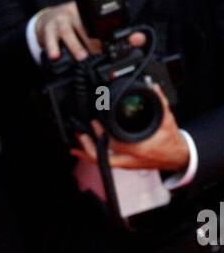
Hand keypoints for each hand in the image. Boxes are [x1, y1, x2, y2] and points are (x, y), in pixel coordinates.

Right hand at [35, 1, 145, 62]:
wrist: (46, 21)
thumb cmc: (73, 25)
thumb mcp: (91, 26)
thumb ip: (114, 35)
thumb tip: (139, 39)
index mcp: (87, 12)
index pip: (99, 19)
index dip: (106, 30)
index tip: (113, 42)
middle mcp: (73, 14)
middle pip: (82, 25)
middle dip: (91, 41)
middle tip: (98, 52)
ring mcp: (59, 22)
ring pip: (66, 31)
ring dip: (74, 45)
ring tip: (81, 56)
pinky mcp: (47, 31)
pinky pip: (49, 39)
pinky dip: (52, 48)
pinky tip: (55, 56)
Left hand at [70, 84, 189, 172]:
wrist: (176, 156)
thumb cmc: (170, 141)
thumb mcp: (168, 120)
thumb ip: (160, 102)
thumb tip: (154, 87)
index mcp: (139, 148)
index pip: (116, 143)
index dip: (103, 134)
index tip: (95, 122)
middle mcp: (130, 159)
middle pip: (102, 156)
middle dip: (88, 144)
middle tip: (80, 131)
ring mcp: (125, 163)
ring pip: (100, 161)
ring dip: (86, 151)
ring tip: (77, 139)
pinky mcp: (123, 164)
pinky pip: (103, 162)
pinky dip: (91, 155)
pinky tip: (80, 150)